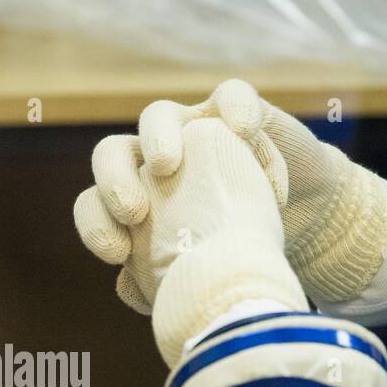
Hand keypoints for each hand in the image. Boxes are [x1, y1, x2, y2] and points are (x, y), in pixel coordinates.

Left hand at [75, 95, 304, 364]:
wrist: (293, 222)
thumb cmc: (234, 250)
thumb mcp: (202, 273)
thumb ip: (166, 283)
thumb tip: (129, 289)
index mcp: (132, 202)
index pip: (93, 205)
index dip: (95, 227)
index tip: (117, 258)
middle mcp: (151, 161)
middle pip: (110, 154)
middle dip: (112, 181)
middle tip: (133, 212)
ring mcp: (193, 130)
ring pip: (157, 116)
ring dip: (157, 138)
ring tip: (167, 167)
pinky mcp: (239, 114)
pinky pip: (232, 97)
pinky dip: (234, 109)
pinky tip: (240, 133)